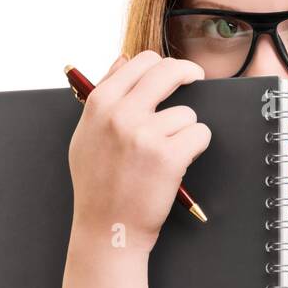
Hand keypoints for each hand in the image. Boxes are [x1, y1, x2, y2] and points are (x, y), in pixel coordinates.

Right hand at [68, 50, 210, 250]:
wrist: (107, 228)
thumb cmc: (97, 185)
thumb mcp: (87, 134)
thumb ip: (104, 94)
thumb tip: (122, 60)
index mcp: (100, 103)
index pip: (141, 61)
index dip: (163, 64)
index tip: (176, 72)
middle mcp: (121, 114)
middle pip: (168, 71)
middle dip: (188, 72)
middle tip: (197, 79)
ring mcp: (145, 134)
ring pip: (187, 113)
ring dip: (186, 131)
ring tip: (168, 154)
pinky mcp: (168, 156)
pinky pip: (200, 134)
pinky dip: (196, 148)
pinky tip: (179, 163)